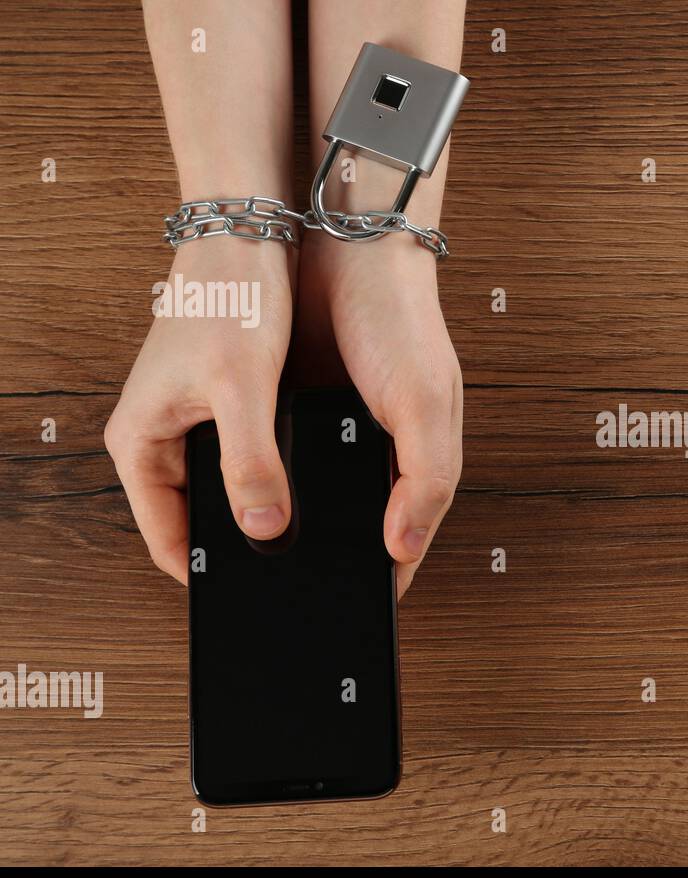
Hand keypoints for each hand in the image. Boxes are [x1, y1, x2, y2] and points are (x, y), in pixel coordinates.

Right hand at [106, 239, 294, 582]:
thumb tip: (264, 527)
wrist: (246, 238)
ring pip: (230, 492)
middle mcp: (161, 441)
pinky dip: (278, 475)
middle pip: (201, 520)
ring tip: (309, 531)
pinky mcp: (227, 410)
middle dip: (242, 544)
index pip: (169, 542)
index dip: (210, 574)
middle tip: (296, 569)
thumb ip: (252, 463)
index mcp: (140, 445)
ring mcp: (193, 426)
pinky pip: (251, 463)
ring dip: (262, 508)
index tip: (256, 598)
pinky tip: (315, 486)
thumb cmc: (230, 300)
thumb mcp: (242, 389)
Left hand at [295, 233, 462, 598]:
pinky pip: (273, 465)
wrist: (346, 251)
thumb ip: (425, 481)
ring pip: (309, 502)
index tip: (354, 611)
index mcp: (420, 462)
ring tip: (263, 558)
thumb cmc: (404, 324)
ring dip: (290, 524)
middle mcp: (378, 455)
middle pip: (354, 526)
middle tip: (295, 591)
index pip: (403, 538)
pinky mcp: (293, 413)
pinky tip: (241, 502)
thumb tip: (402, 550)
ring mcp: (334, 435)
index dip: (383, 576)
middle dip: (329, 557)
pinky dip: (260, 486)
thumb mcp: (427, 407)